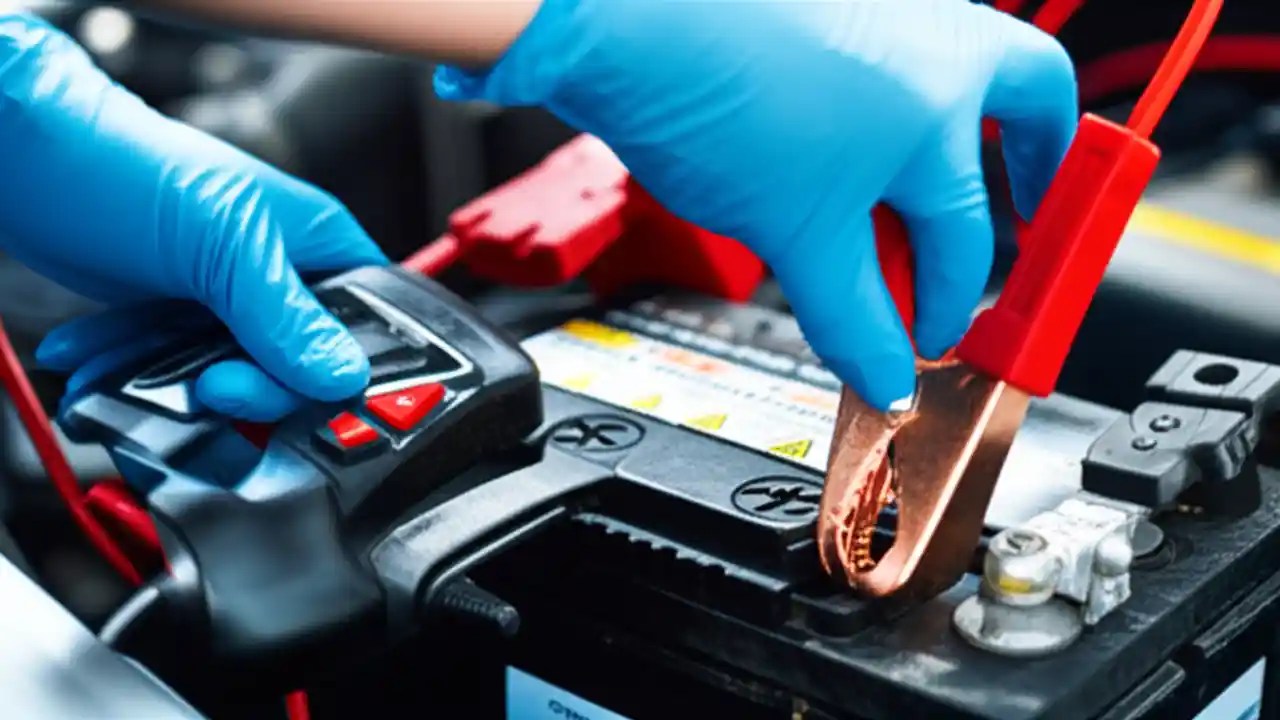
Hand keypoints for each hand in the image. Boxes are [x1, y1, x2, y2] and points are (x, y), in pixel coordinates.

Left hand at [0, 13, 387, 420]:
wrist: (25, 154)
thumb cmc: (129, 168)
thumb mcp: (226, 247)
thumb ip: (286, 317)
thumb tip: (342, 377)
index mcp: (317, 244)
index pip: (368, 324)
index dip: (349, 369)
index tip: (309, 400)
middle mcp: (280, 274)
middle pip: (299, 366)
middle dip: (249, 387)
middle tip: (212, 387)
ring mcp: (225, 298)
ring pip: (231, 374)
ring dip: (178, 387)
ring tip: (133, 379)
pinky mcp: (173, 313)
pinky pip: (172, 365)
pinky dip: (136, 374)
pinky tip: (101, 368)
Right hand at [436, 0, 1077, 409]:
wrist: (632, 5)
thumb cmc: (709, 8)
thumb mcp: (832, 24)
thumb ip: (868, 78)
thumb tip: (873, 139)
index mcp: (935, 24)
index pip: (1036, 86)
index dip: (1044, 149)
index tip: (1033, 184)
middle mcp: (925, 81)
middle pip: (984, 203)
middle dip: (978, 270)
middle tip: (965, 296)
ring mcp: (876, 150)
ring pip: (942, 259)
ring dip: (930, 312)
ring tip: (917, 337)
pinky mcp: (807, 214)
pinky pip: (857, 310)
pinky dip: (872, 354)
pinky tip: (877, 377)